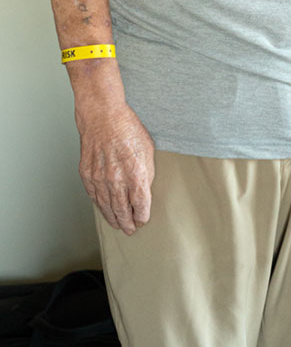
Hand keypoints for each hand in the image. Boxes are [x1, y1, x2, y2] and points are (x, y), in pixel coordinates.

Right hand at [77, 102, 154, 235]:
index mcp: (136, 173)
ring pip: (106, 207)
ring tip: (118, 225)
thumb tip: (144, 190)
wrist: (102, 116)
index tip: (143, 220)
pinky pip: (94, 196)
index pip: (140, 205)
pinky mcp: (87, 174)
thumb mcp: (148, 149)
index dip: (142, 216)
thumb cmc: (127, 128)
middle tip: (131, 230)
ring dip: (113, 218)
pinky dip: (100, 205)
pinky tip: (104, 209)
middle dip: (128, 223)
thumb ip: (146, 172)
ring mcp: (99, 178)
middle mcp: (117, 179)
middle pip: (122, 211)